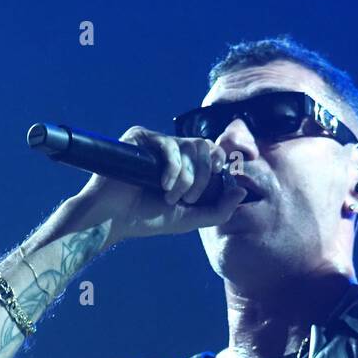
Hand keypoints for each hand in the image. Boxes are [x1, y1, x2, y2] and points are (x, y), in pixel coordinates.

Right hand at [69, 125, 247, 242]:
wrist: (114, 219)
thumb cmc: (148, 219)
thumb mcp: (191, 219)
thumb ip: (220, 209)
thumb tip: (242, 190)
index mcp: (187, 165)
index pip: (214, 152)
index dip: (219, 167)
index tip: (210, 190)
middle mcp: (174, 150)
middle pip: (207, 147)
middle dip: (203, 178)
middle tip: (187, 199)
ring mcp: (157, 143)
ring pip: (191, 147)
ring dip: (186, 178)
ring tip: (170, 196)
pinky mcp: (141, 138)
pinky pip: (169, 145)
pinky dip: (173, 169)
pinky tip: (163, 185)